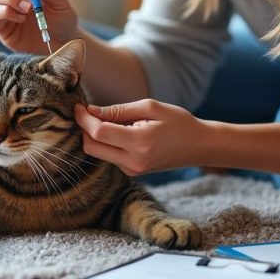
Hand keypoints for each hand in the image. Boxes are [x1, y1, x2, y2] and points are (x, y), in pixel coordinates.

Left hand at [74, 99, 204, 175]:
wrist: (200, 147)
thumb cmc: (179, 122)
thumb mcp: (151, 107)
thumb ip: (119, 110)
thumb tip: (91, 111)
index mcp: (139, 143)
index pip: (98, 133)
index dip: (84, 119)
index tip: (79, 106)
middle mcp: (133, 162)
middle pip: (91, 147)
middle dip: (84, 129)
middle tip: (87, 111)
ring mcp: (132, 170)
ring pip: (98, 153)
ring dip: (95, 135)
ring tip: (108, 118)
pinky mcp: (132, 172)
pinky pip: (109, 156)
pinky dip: (106, 142)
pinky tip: (118, 130)